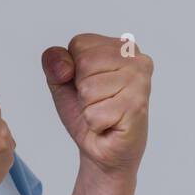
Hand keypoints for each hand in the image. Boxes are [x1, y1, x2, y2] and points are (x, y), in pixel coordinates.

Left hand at [42, 33, 150, 178]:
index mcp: (120, 46)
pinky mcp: (137, 107)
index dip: (73, 70)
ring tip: (105, 112)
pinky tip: (110, 124)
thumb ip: (54, 61)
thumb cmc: (88, 111)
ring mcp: (140, 82)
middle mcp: (137, 59)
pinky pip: (95, 113)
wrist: (102, 149)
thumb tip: (65, 66)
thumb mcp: (61, 80)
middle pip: (84, 64)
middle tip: (98, 102)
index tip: (90, 84)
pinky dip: (95, 123)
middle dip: (82, 90)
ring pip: (89, 89)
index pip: (79, 44)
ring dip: (88, 108)